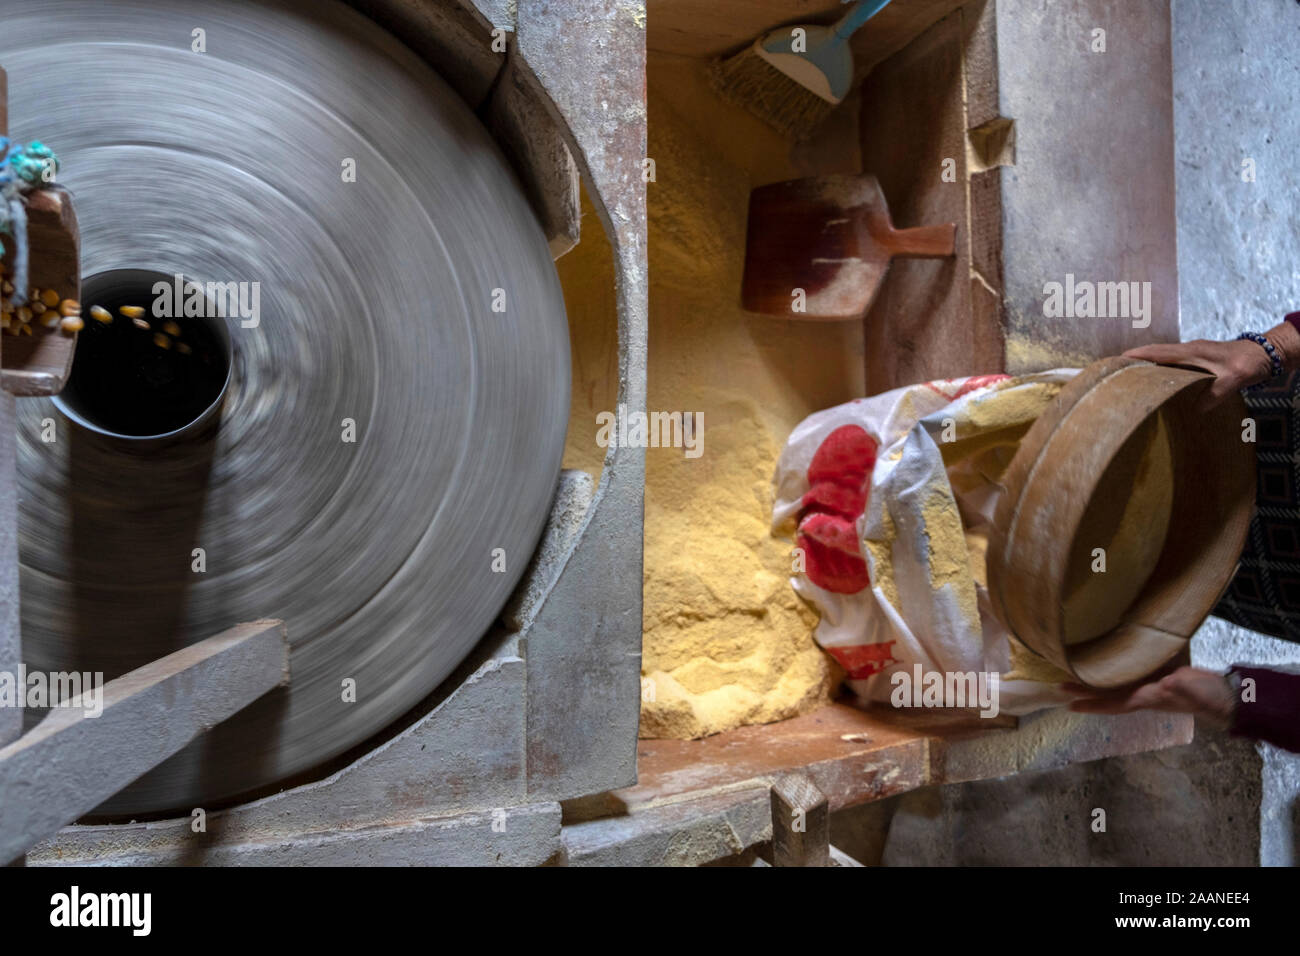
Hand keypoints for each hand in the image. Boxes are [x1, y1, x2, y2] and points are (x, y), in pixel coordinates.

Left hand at [1062, 666, 1235, 726]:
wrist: (1227, 695)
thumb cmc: (1210, 694)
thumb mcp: (1195, 688)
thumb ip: (1181, 686)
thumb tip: (1166, 683)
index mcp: (1148, 698)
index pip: (1115, 703)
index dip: (1093, 705)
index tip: (1070, 705)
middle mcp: (1144, 694)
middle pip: (1108, 695)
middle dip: (1084, 693)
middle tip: (1058, 687)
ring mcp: (1149, 686)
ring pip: (1115, 685)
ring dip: (1094, 682)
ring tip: (1073, 675)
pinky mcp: (1157, 676)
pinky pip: (1129, 675)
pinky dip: (1113, 671)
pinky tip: (1104, 665)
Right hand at [1122, 339, 1271, 403]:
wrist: (1266, 353)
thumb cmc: (1249, 363)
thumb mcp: (1232, 381)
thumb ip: (1213, 395)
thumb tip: (1194, 412)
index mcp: (1193, 351)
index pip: (1160, 351)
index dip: (1138, 355)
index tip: (1118, 359)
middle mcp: (1190, 349)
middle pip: (1156, 351)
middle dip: (1135, 357)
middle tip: (1115, 367)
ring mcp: (1193, 351)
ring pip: (1163, 354)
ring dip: (1146, 360)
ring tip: (1129, 372)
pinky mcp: (1198, 356)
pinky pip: (1172, 359)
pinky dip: (1158, 364)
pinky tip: (1155, 375)